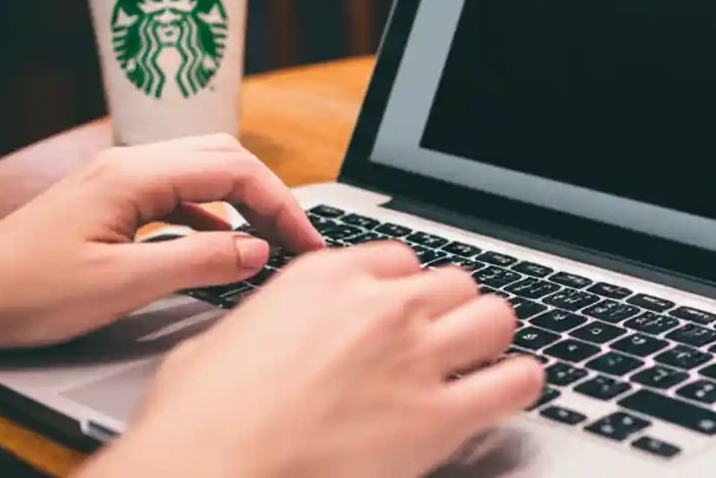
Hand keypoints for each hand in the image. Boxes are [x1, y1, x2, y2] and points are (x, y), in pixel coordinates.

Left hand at [0, 134, 322, 352]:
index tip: (305, 241)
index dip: (280, 204)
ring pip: (202, 171)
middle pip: (223, 156)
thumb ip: (199, 262)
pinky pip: (177, 192)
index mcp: (133, 175)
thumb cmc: (28, 292)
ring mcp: (117, 179)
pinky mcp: (109, 200)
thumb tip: (257, 251)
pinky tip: (220, 241)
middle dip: (269, 193)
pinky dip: (211, 212)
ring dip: (242, 200)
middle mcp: (127, 164)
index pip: (234, 169)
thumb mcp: (122, 285)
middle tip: (297, 237)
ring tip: (268, 239)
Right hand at [79, 243, 543, 477]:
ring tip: (477, 362)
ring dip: (488, 338)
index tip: (400, 311)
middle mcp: (380, 307)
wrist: (205, 473)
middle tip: (439, 341)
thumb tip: (269, 335)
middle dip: (449, 310)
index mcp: (326, 280)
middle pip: (455, 282)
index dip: (403, 289)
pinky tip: (505, 393)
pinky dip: (518, 385)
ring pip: (495, 318)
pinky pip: (516, 382)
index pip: (399, 260)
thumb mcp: (220, 342)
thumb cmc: (197, 424)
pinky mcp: (437, 418)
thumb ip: (268, 324)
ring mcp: (415, 358)